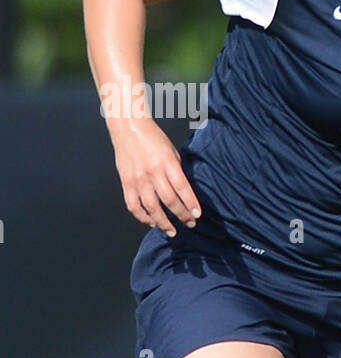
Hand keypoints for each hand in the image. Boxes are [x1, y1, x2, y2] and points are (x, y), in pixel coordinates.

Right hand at [109, 117, 200, 235]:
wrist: (128, 126)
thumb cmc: (153, 137)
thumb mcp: (172, 151)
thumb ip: (177, 171)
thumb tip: (185, 193)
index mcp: (167, 162)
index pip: (182, 188)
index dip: (190, 204)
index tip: (197, 215)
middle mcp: (152, 172)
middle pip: (169, 200)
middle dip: (181, 215)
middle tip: (190, 224)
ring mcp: (138, 178)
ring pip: (151, 207)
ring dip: (162, 222)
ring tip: (171, 230)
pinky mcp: (126, 182)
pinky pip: (133, 205)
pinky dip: (142, 216)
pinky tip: (151, 222)